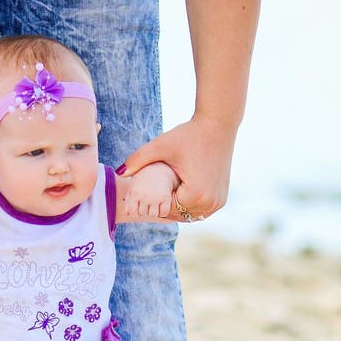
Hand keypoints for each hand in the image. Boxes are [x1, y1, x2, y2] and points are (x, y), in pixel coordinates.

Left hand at [118, 115, 236, 222]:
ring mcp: (217, 203)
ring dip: (177, 207)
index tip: (143, 191)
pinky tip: (178, 192)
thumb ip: (138, 160)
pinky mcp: (221, 199)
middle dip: (164, 205)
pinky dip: (189, 205)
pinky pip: (200, 210)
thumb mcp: (160, 146)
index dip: (152, 201)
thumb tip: (119, 172)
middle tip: (151, 194)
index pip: (165, 209)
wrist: (217, 125)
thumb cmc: (188, 134)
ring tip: (165, 192)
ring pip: (188, 215)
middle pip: (177, 215)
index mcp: (195, 195)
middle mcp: (209, 204)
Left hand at [122, 161, 178, 219]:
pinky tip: (162, 203)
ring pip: (153, 215)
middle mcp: (144, 195)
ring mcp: (156, 197)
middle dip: (145, 209)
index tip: (139, 205)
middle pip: (143, 214)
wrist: (162, 164)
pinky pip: (163, 212)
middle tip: (148, 199)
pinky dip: (163, 211)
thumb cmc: (145, 174)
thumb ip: (129, 198)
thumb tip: (127, 214)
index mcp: (134, 192)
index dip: (136, 211)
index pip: (133, 213)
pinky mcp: (166, 197)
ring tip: (155, 201)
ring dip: (154, 211)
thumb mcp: (134, 183)